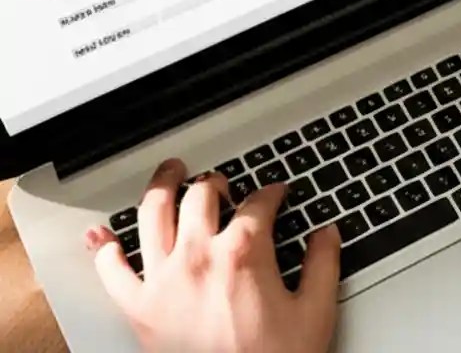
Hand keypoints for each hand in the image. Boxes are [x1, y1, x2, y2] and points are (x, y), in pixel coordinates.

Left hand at [85, 159, 341, 352]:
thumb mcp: (315, 313)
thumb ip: (323, 266)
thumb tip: (326, 235)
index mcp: (244, 253)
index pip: (259, 203)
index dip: (272, 192)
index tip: (276, 193)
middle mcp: (198, 258)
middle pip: (200, 196)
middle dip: (214, 181)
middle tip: (221, 182)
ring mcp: (163, 280)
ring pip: (151, 214)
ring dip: (160, 187)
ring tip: (168, 175)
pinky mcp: (138, 309)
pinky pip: (112, 271)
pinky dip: (106, 251)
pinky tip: (108, 240)